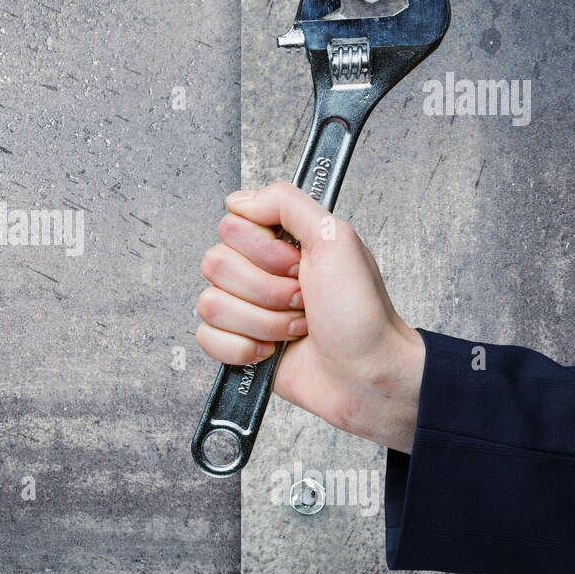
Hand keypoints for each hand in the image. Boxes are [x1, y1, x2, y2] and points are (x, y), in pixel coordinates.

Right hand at [195, 182, 424, 452]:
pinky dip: (242, 348)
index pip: (230, 227)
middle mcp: (259, 272)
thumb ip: (286, 203)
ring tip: (296, 327)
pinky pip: (206, 337)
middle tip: (303, 299)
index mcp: (280, 242)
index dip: (263, 251)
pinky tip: (272, 350)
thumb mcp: (336, 239)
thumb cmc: (363, 313)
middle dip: (266, 290)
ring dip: (262, 321)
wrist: (368, 374)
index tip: (299, 266)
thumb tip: (239, 199)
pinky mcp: (238, 345)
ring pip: (211, 303)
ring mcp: (246, 310)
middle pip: (215, 264)